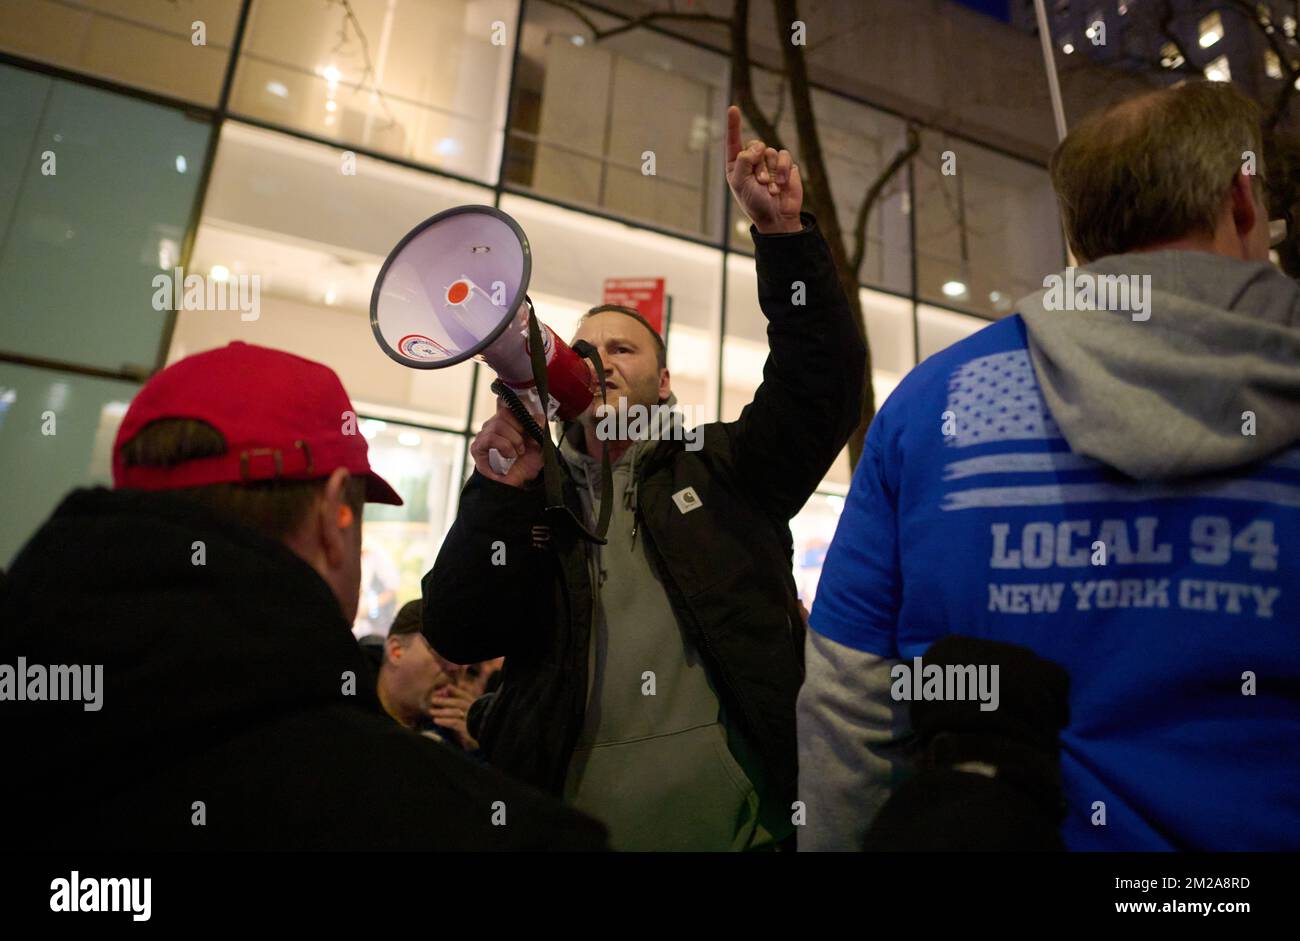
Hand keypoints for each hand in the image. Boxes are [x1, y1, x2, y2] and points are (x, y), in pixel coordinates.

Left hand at [428, 683, 479, 750]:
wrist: (487, 740)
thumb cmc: (478, 726)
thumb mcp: (472, 713)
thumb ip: (462, 703)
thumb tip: (450, 688)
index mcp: (477, 705)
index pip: (466, 696)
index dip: (456, 691)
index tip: (447, 687)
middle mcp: (475, 710)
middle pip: (459, 702)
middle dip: (445, 700)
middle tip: (433, 699)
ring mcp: (472, 719)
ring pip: (456, 712)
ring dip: (442, 711)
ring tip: (431, 711)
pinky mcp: (468, 729)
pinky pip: (454, 723)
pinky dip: (445, 721)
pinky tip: (436, 721)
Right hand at [469, 399, 543, 486]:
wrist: (517, 483)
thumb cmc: (525, 464)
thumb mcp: (539, 444)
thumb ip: (539, 428)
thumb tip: (539, 415)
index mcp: (506, 422)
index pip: (508, 405)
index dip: (520, 413)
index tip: (529, 426)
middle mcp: (493, 426)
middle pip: (504, 413)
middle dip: (519, 429)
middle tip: (524, 445)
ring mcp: (483, 435)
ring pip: (498, 424)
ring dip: (513, 440)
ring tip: (516, 453)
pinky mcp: (477, 447)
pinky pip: (490, 438)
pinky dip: (504, 446)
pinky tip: (508, 456)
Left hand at [724, 104, 802, 234]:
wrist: (777, 217)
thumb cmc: (755, 203)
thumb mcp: (741, 184)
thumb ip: (744, 161)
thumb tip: (757, 145)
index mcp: (737, 165)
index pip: (734, 141)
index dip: (734, 125)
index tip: (733, 108)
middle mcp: (752, 161)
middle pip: (755, 145)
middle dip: (758, 164)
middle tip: (760, 183)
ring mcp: (769, 162)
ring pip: (770, 151)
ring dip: (770, 170)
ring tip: (770, 187)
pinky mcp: (785, 165)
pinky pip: (784, 155)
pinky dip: (782, 169)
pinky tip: (781, 184)